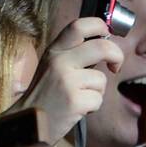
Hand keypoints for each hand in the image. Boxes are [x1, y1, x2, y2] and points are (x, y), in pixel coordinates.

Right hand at [20, 16, 123, 139]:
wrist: (28, 121)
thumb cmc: (47, 94)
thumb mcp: (54, 66)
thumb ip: (75, 55)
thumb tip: (105, 47)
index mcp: (55, 50)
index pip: (79, 25)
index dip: (100, 25)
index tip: (109, 35)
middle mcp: (59, 61)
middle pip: (102, 47)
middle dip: (117, 56)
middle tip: (115, 67)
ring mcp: (66, 80)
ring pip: (101, 79)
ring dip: (97, 91)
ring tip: (80, 97)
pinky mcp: (73, 100)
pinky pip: (98, 99)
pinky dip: (92, 107)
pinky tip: (77, 109)